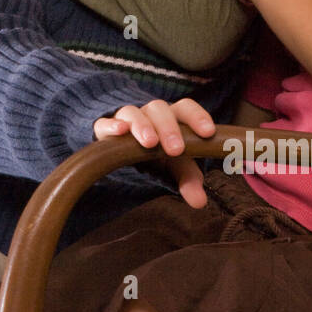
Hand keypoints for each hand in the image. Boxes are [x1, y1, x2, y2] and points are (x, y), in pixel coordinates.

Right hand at [93, 97, 213, 208]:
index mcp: (172, 117)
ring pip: (133, 113)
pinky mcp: (104, 128)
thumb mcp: (176, 166)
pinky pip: (105, 123)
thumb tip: (200, 202)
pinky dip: (111, 125)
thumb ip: (189, 180)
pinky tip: (120, 131)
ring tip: (149, 143)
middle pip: (159, 109)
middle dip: (169, 128)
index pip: (185, 108)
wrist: (125, 150)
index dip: (197, 116)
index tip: (208, 133)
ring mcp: (126, 119)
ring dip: (142, 126)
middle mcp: (150, 114)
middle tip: (176, 149)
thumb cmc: (158, 154)